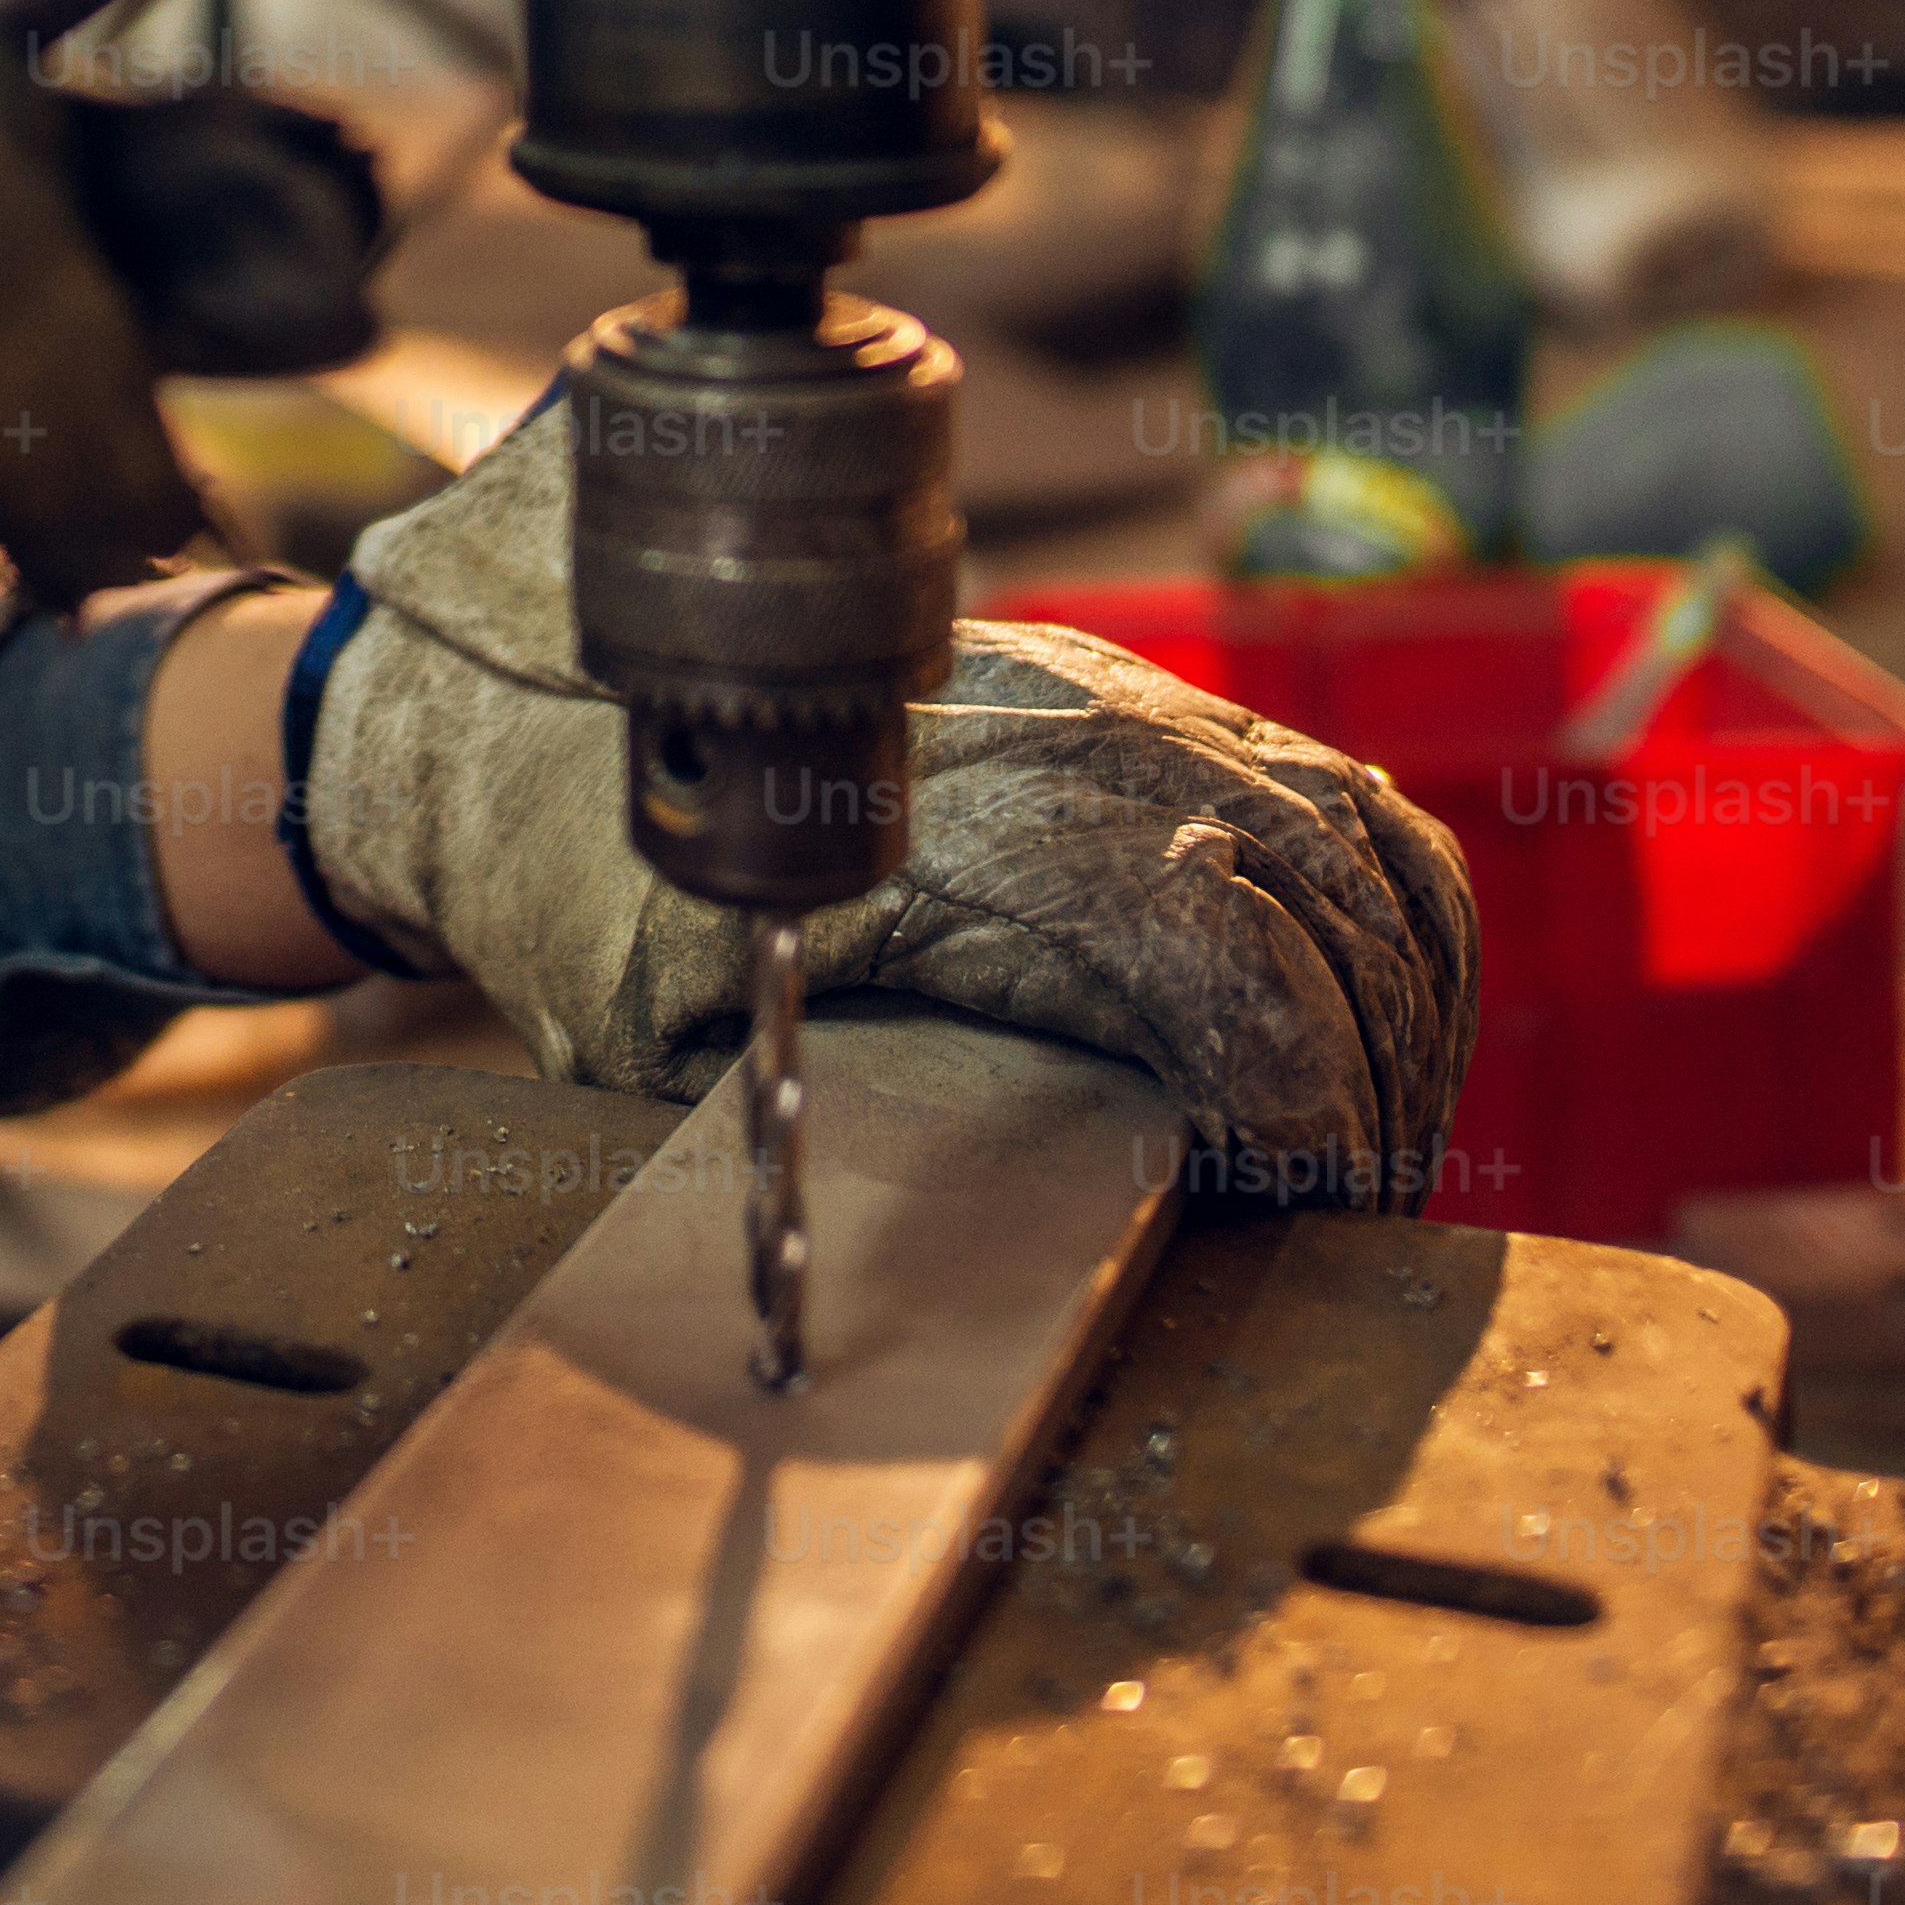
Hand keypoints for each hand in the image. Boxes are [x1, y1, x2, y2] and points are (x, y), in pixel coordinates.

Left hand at [292, 403, 1477, 1188]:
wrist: (502, 701)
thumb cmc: (580, 891)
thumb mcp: (679, 1036)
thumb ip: (849, 1111)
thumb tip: (1009, 1212)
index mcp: (971, 840)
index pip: (1229, 962)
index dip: (1311, 1094)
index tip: (1314, 1196)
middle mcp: (1067, 747)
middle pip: (1331, 904)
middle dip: (1381, 1073)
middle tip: (1361, 1204)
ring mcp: (1108, 702)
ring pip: (1357, 837)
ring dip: (1402, 992)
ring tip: (1377, 1128)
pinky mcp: (1121, 693)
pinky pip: (1324, 786)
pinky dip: (1382, 902)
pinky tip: (1363, 1012)